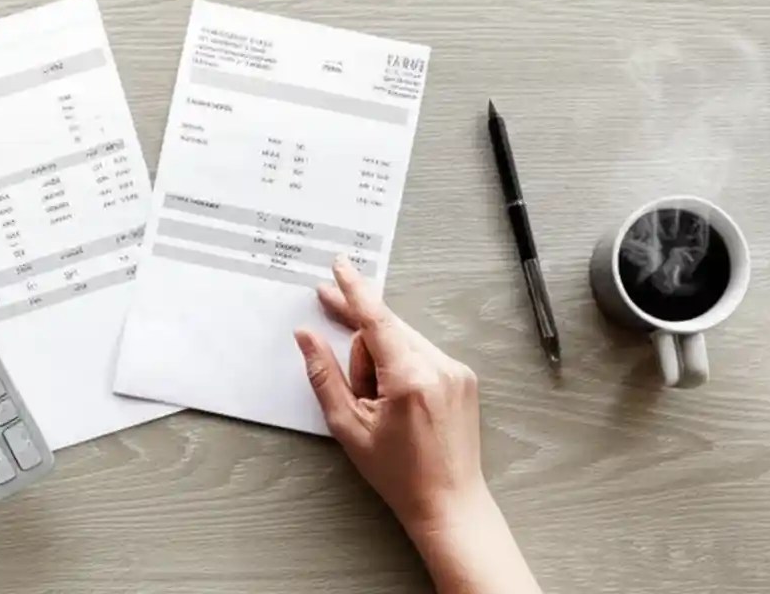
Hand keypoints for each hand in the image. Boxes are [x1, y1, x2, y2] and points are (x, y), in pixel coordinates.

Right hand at [293, 257, 487, 534]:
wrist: (449, 502)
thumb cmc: (398, 473)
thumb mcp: (348, 426)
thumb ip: (324, 374)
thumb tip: (306, 336)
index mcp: (409, 378)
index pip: (375, 319)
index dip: (353, 290)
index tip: (339, 267)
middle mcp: (439, 366)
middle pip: (386, 329)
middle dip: (360, 348)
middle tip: (349, 377)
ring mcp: (456, 370)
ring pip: (403, 340)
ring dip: (380, 361)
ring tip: (375, 404)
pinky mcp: (463, 377)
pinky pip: (421, 352)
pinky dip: (400, 366)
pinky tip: (393, 400)